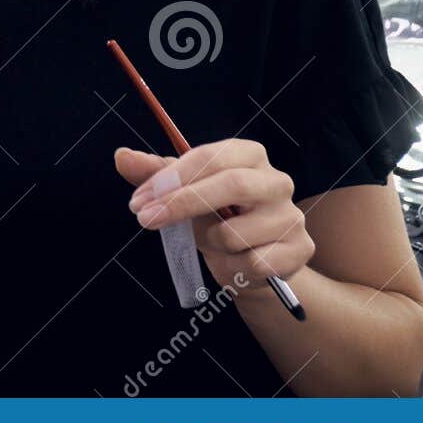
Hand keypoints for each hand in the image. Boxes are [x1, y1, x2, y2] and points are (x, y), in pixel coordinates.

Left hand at [114, 140, 314, 292]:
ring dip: (212, 243)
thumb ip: (153, 175)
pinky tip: (236, 262)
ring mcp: (292, 215)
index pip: (210, 156)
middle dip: (182, 204)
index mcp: (248, 155)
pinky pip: (253, 262)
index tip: (139, 200)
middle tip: (145, 219)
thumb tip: (121, 156)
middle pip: (231, 185)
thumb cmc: (215, 218)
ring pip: (237, 232)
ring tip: (214, 243)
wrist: (249, 264)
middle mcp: (276, 180)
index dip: (172, 177)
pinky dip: (233, 268)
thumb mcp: (182, 193)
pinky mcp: (301, 249)